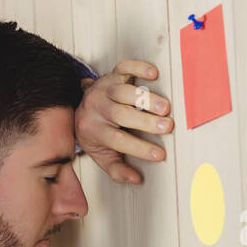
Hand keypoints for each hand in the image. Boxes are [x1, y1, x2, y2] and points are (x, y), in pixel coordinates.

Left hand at [75, 59, 173, 184]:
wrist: (79, 109)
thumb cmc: (97, 134)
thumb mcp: (102, 155)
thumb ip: (117, 169)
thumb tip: (136, 179)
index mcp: (94, 130)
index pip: (117, 140)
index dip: (139, 148)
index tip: (160, 154)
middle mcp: (97, 107)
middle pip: (120, 114)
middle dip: (145, 121)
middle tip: (167, 126)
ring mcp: (104, 89)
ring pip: (123, 91)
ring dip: (146, 99)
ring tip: (165, 107)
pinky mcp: (113, 74)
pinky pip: (124, 67)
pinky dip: (138, 67)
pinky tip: (153, 74)